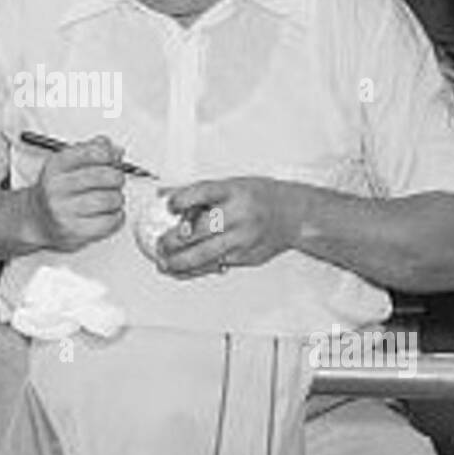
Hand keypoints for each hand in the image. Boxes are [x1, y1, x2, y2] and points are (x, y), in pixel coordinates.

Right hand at [24, 135, 125, 252]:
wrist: (36, 219)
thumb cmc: (56, 191)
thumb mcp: (67, 163)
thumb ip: (92, 151)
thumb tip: (117, 151)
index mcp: (56, 166)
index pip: (93, 153)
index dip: (109, 155)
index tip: (112, 159)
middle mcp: (57, 187)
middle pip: (105, 176)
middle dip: (117, 178)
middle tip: (115, 180)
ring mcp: (64, 211)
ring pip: (110, 199)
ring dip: (117, 198)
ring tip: (111, 198)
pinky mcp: (74, 232)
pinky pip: (110, 221)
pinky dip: (117, 216)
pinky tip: (109, 213)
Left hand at [156, 177, 310, 278]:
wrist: (294, 216)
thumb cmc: (261, 197)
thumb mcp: (231, 184)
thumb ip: (198, 191)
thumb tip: (164, 194)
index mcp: (234, 191)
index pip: (203, 192)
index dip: (181, 200)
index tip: (168, 205)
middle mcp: (239, 214)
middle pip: (200, 229)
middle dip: (174, 240)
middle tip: (159, 244)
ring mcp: (243, 238)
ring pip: (205, 254)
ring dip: (180, 262)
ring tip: (164, 263)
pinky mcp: (246, 257)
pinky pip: (215, 266)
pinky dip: (195, 270)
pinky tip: (182, 270)